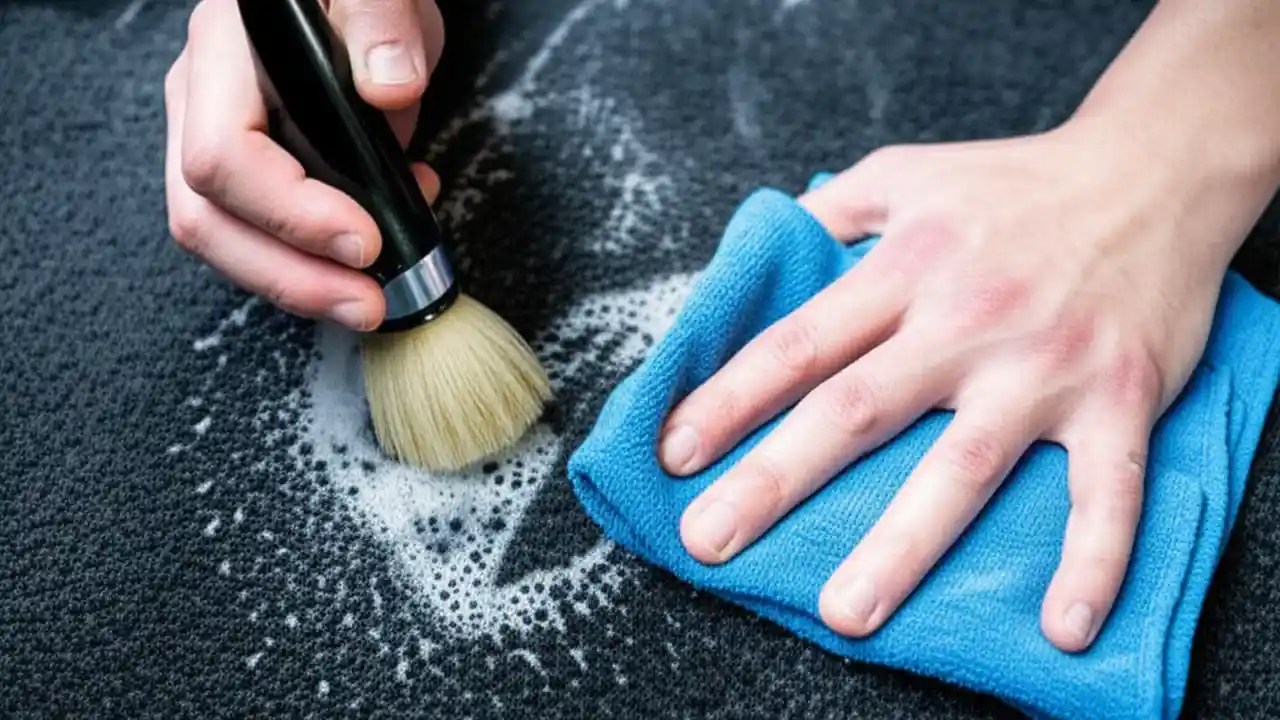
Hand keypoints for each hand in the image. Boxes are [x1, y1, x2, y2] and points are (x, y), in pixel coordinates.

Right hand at [164, 0, 443, 330]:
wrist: (349, 2)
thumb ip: (381, 21)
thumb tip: (391, 87)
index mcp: (223, 48)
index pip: (221, 154)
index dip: (292, 213)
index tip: (367, 242)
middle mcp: (199, 97)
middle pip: (205, 217)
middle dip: (289, 277)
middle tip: (368, 305)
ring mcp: (210, 138)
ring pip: (225, 240)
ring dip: (300, 283)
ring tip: (374, 292)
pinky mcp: (242, 176)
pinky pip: (258, 237)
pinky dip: (315, 262)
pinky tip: (380, 242)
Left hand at [658, 121, 1273, 650]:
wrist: (1154, 172)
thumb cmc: (1014, 183)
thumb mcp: (906, 174)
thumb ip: (830, 212)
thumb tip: (762, 253)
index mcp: (904, 267)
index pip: (797, 343)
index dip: (729, 400)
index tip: (672, 455)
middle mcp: (964, 320)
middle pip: (854, 410)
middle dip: (774, 479)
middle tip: (708, 540)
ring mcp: (1042, 366)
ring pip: (960, 467)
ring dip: (901, 546)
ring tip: (844, 611)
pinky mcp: (1119, 399)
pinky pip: (1108, 492)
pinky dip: (1092, 560)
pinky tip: (1061, 626)